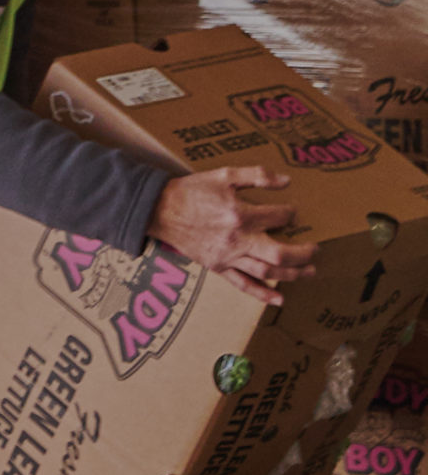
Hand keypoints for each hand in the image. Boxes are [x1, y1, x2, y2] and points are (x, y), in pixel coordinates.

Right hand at [145, 167, 319, 305]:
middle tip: (316, 249)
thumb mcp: (223, 175)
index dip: (290, 213)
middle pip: (281, 254)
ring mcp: (228, 257)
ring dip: (293, 274)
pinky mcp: (218, 267)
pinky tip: (280, 299)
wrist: (158, 210)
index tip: (292, 212)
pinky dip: (263, 294)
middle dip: (304, 253)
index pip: (279, 217)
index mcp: (240, 215)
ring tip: (309, 271)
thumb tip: (286, 181)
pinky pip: (243, 284)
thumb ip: (256, 175)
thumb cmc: (190, 191)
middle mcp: (238, 240)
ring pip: (267, 272)